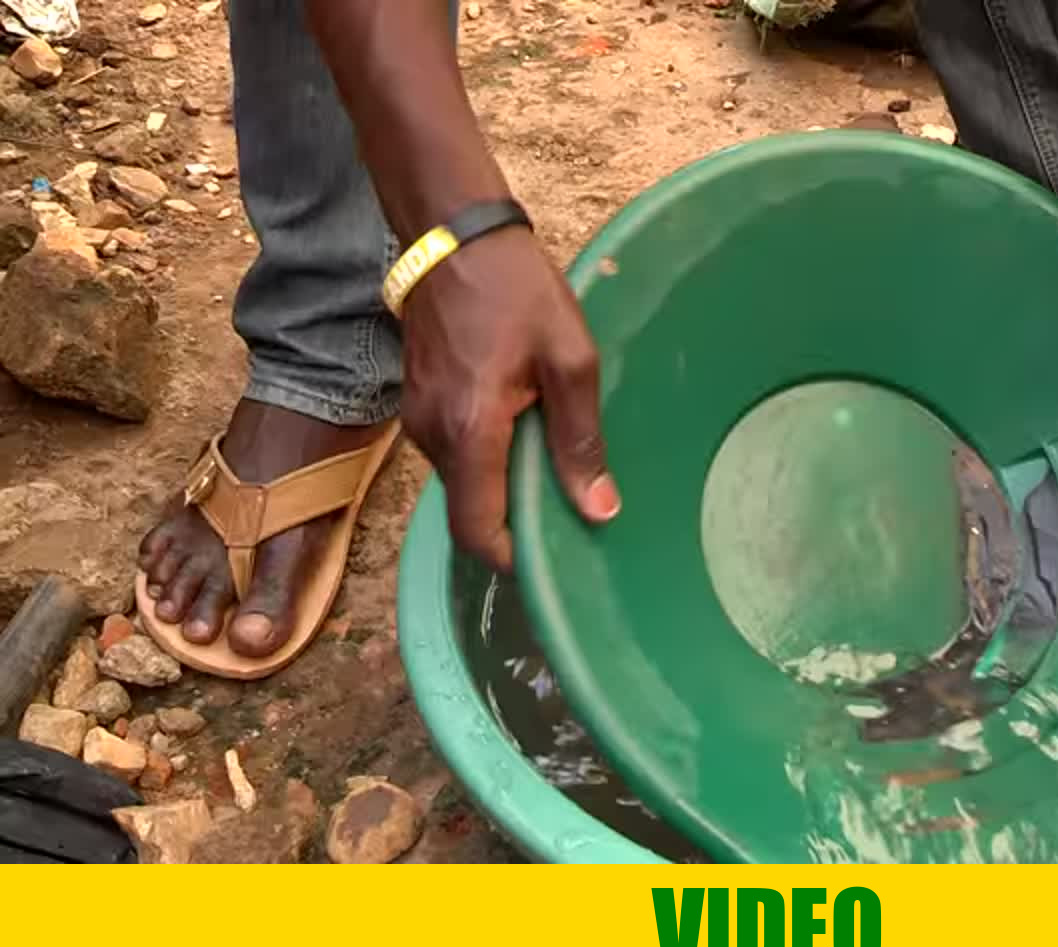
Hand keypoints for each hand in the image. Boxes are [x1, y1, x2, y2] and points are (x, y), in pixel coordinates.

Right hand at [400, 224, 620, 571]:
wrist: (455, 236)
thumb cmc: (518, 291)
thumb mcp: (570, 361)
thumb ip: (581, 441)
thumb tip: (599, 511)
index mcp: (471, 430)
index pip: (477, 530)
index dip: (511, 558)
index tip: (551, 558)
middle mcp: (433, 436)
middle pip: (471, 510)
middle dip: (515, 517)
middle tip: (568, 498)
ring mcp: (417, 420)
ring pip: (463, 482)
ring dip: (502, 480)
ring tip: (550, 449)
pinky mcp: (416, 405)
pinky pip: (454, 453)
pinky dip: (486, 455)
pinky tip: (522, 423)